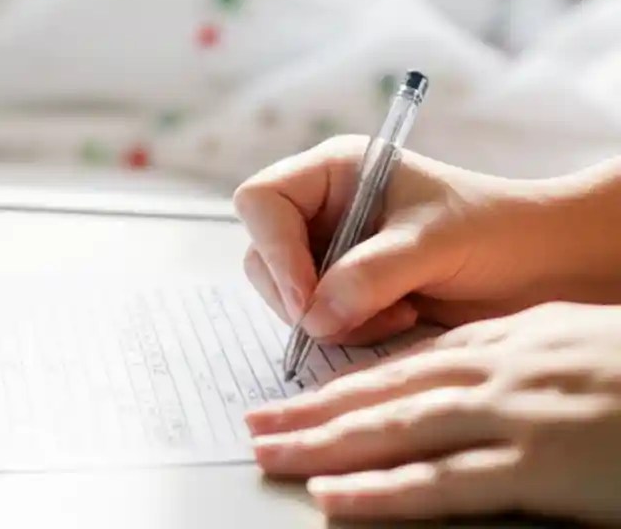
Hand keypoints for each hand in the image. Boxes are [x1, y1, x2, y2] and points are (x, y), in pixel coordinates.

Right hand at [233, 135, 620, 345]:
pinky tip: (400, 317)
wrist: (546, 266)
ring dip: (331, 316)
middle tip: (349, 317)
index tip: (307, 299)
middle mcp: (323, 207)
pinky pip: (317, 318)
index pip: (262, 202)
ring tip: (394, 313)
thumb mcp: (432, 244)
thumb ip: (368, 275)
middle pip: (263, 253)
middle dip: (301, 294)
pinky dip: (349, 329)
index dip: (274, 249)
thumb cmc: (497, 231)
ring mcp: (332, 249)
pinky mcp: (347, 288)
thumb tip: (312, 317)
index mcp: (335, 171)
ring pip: (286, 292)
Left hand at [246, 302, 620, 524]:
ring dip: (324, 445)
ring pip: (397, 430)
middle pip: (386, 390)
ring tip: (269, 455)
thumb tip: (462, 377)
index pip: (410, 361)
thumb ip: (520, 359)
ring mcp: (519, 416)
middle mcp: (503, 368)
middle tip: (254, 424)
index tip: (298, 395)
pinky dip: (381, 492)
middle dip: (313, 409)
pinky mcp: (542, 467)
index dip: (347, 381)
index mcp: (514, 338)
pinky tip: (334, 498)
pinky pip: (444, 484)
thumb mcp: (581, 346)